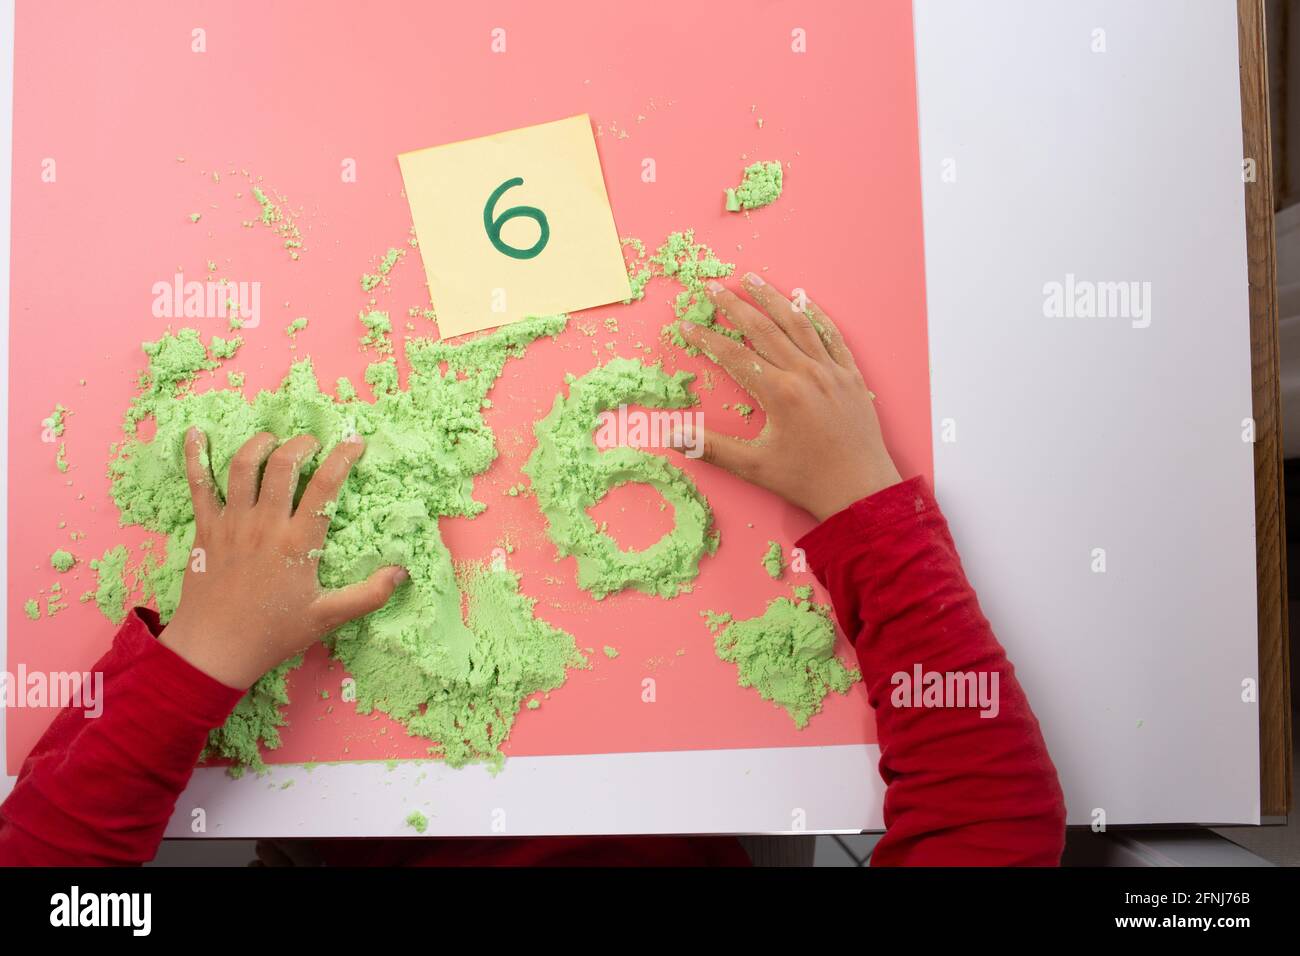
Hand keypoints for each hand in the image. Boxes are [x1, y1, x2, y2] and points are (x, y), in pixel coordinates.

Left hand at [160, 429, 407, 689]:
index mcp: (297, 543)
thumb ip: (368, 595)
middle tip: (312, 444)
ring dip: (261, 444)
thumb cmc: (273, 633)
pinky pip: (199, 484)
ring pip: (244, 466)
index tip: (355, 442)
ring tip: (274, 441)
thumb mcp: (327, 618)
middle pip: (283, 465)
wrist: (214, 649)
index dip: (343, 458)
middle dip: (302, 444)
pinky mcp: (206, 528)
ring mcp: (232, 523)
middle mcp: (265, 525)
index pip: (325, 487)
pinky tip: (197, 433)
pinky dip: (195, 455)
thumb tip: (401, 572)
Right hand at [676, 272, 900, 521]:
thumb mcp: (754, 466)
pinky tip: (802, 299)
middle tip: (711, 286)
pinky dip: (815, 315)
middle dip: (734, 305)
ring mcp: (831, 371)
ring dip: (771, 298)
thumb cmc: (807, 480)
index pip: (734, 356)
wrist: (861, 490)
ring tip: (751, 278)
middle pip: (763, 329)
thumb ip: (712, 448)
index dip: (707, 339)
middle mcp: (806, 373)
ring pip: (797, 324)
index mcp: (780, 393)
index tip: (686, 324)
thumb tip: (671, 436)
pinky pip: (832, 336)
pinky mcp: (851, 376)